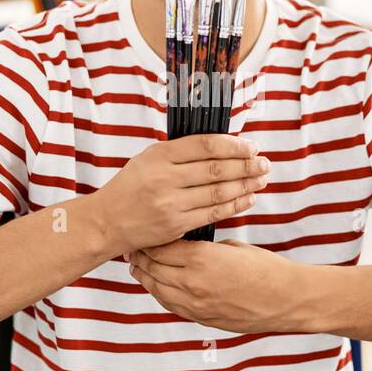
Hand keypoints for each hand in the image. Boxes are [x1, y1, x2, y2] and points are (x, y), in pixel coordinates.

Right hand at [92, 134, 270, 253]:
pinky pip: (213, 213)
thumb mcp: (148, 159)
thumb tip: (221, 145)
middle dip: (246, 165)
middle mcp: (165, 178)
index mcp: (158, 156)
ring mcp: (171, 204)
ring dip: (246, 185)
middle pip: (216, 169)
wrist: (107, 222)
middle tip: (264, 162)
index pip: (205, 146)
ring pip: (218, 192)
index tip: (250, 146)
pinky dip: (234, 205)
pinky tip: (248, 198)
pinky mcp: (176, 225)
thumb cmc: (130, 187)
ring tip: (261, 178)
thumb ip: (179, 152)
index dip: (233, 145)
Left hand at [124, 238, 316, 333]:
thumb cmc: (265, 268)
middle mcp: (192, 283)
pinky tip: (157, 285)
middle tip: (134, 248)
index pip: (161, 248)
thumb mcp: (232, 247)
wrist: (285, 299)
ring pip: (157, 289)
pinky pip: (170, 305)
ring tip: (138, 266)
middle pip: (153, 269)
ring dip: (145, 276)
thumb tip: (186, 246)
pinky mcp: (201, 318)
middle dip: (141, 257)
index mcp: (201, 259)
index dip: (149, 241)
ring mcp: (195, 305)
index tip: (143, 234)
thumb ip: (204, 248)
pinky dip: (159, 293)